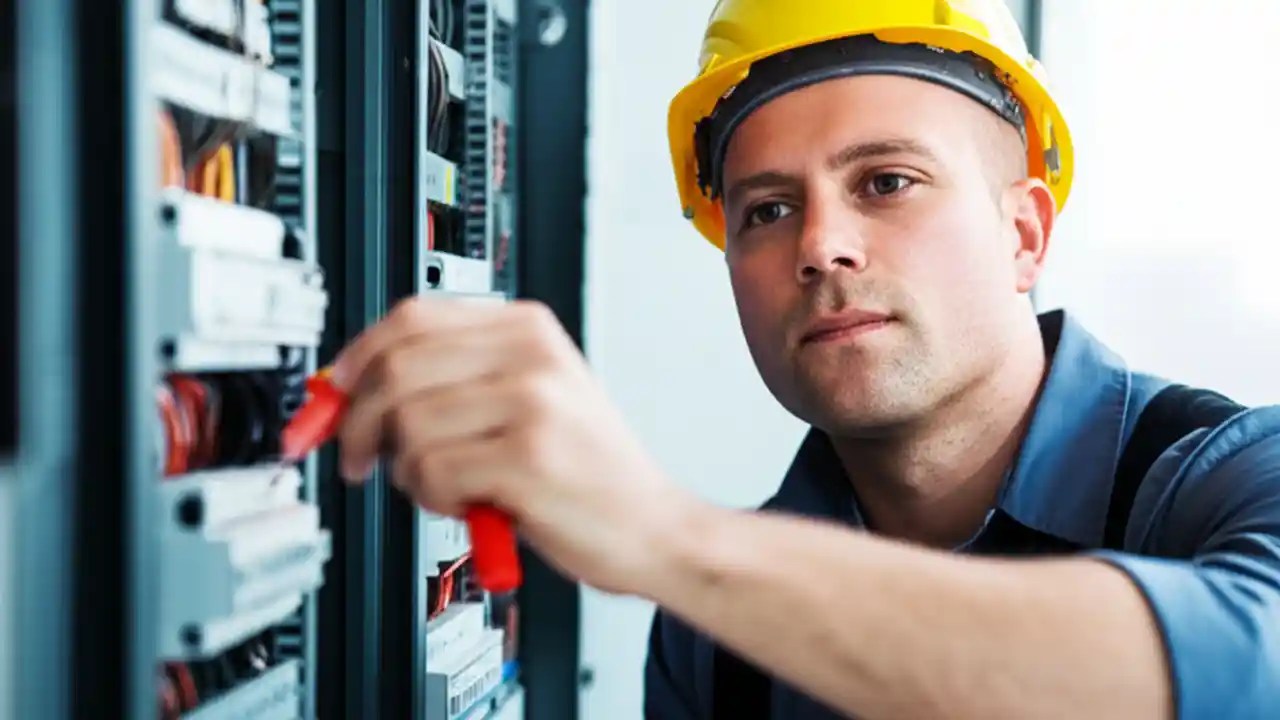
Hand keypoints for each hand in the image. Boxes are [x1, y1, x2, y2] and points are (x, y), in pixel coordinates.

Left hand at [330, 296, 690, 594]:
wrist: (653, 528)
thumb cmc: (587, 472)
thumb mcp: (529, 400)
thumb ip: (450, 381)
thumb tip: (350, 388)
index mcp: (526, 328)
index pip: (411, 317)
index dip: (357, 357)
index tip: (333, 393)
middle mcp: (529, 354)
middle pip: (395, 366)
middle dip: (357, 421)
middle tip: (360, 457)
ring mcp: (531, 401)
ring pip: (406, 424)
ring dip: (407, 470)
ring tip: (445, 486)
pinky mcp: (527, 456)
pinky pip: (430, 470)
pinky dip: (433, 496)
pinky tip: (469, 502)